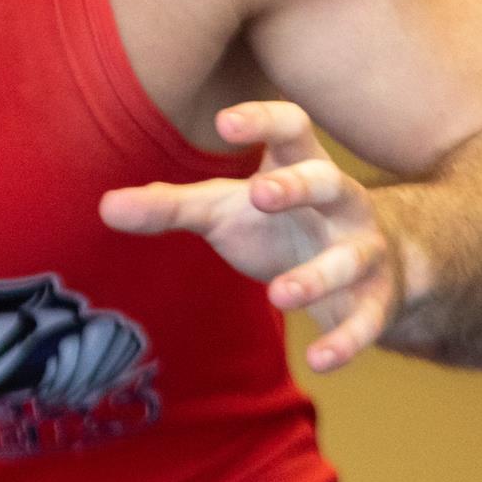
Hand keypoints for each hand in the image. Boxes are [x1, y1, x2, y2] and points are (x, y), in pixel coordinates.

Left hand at [99, 100, 401, 372]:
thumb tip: (105, 207)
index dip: (263, 120)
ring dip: (317, 276)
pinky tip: (319, 360)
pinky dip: (346, 340)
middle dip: (299, 186)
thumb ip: (170, 206)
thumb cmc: (280, 224)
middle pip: (329, 182)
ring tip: (277, 295)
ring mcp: (364, 248)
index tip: (225, 122)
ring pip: (350, 256)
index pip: (291, 127)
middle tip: (258, 194)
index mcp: (301, 165)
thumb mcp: (224, 210)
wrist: (371, 266)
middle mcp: (341, 201)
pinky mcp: (377, 299)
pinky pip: (367, 318)